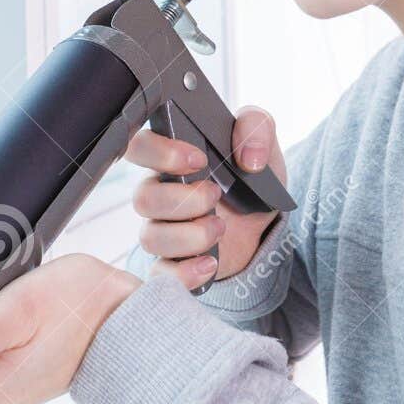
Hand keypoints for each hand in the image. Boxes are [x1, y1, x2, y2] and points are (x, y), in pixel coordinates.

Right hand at [126, 105, 284, 288]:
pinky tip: (211, 263)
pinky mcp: (175, 263)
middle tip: (216, 195)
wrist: (264, 220)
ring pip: (150, 238)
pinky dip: (184, 273)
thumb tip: (249, 158)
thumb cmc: (249, 175)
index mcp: (170, 158)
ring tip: (221, 228)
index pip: (139, 147)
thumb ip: (256, 127)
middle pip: (142, 199)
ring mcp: (163, 230)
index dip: (159, 153)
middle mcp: (159, 193)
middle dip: (183, 200)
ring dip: (190, 235)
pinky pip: (161, 276)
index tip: (198, 160)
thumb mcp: (260, 140)